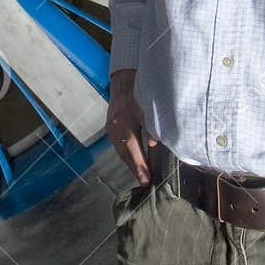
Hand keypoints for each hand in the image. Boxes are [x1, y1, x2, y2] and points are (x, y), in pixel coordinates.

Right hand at [106, 68, 156, 185]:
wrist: (124, 81)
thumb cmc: (139, 93)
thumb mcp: (149, 108)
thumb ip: (152, 127)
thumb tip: (155, 146)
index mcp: (126, 121)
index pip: (133, 149)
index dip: (140, 166)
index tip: (146, 180)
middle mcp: (115, 126)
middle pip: (125, 154)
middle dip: (135, 169)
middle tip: (144, 183)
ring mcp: (110, 127)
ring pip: (120, 150)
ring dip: (130, 164)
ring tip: (140, 176)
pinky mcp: (109, 127)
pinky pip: (118, 145)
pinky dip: (126, 154)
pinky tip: (132, 161)